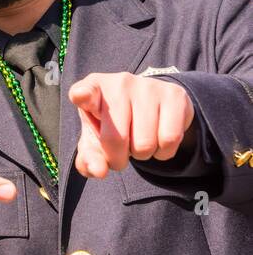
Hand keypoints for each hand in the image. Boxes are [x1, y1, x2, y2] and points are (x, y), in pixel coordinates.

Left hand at [70, 72, 194, 178]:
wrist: (151, 105)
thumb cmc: (114, 123)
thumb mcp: (96, 140)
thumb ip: (90, 159)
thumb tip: (99, 171)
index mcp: (92, 89)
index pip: (83, 91)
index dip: (81, 95)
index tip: (80, 96)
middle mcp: (119, 83)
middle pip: (115, 139)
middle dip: (118, 158)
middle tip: (121, 151)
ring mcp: (148, 86)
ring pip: (145, 143)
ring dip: (142, 155)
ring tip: (139, 141)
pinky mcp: (174, 95)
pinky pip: (170, 139)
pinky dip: (163, 152)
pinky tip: (158, 141)